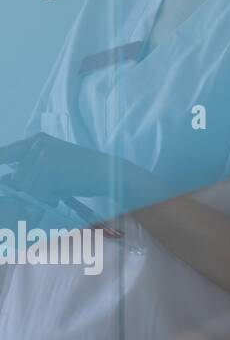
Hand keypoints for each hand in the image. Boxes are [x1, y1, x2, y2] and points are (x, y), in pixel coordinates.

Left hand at [0, 132, 165, 210]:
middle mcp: (37, 145)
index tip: (3, 179)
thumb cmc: (82, 172)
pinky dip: (49, 198)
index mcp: (37, 141)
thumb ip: (31, 169)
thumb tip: (6, 181)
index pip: (4, 154)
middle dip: (31, 189)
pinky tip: (63, 191)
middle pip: (16, 178)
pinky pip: (37, 193)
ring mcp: (42, 156)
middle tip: (53, 189)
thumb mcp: (53, 164)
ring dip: (41, 195)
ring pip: (26, 188)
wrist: (108, 173)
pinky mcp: (49, 169)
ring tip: (60, 189)